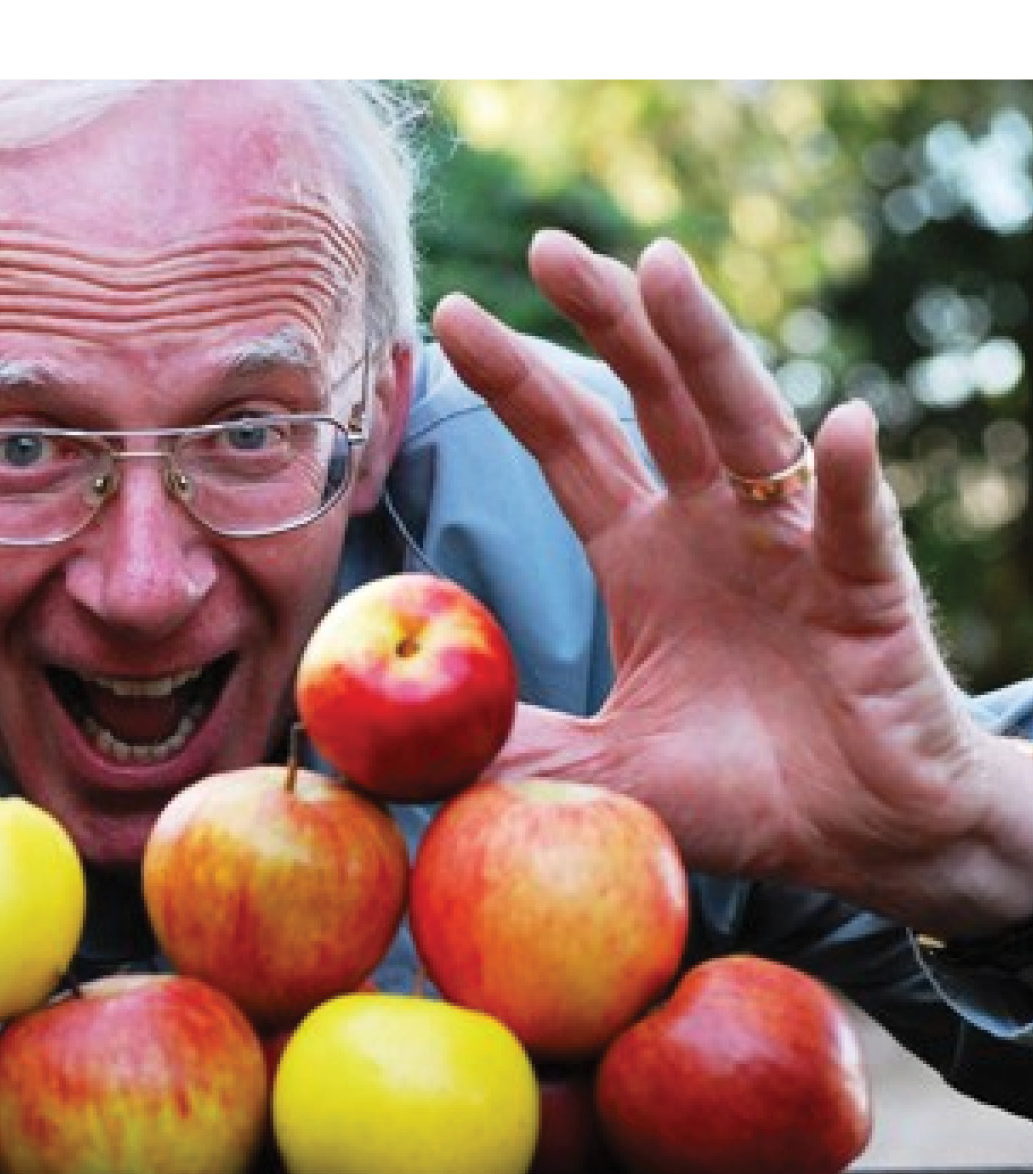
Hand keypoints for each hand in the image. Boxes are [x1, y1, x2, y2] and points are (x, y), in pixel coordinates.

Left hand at [432, 230, 1032, 934]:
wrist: (860, 837)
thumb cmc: (738, 790)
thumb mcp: (601, 767)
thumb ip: (512, 746)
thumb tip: (397, 745)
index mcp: (641, 553)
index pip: (568, 444)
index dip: (516, 379)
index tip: (450, 314)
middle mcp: (711, 528)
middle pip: (651, 400)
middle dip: (604, 322)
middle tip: (546, 247)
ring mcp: (790, 547)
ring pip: (746, 425)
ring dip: (706, 349)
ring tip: (663, 270)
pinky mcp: (865, 595)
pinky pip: (855, 528)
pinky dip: (849, 482)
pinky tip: (840, 429)